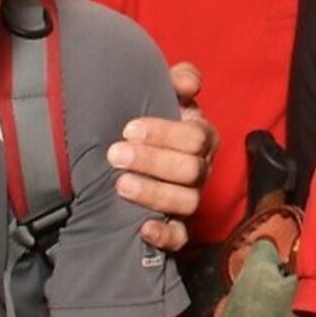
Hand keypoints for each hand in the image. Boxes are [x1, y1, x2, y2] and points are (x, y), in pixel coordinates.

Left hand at [108, 62, 214, 253]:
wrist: (126, 147)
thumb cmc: (147, 119)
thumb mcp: (161, 93)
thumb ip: (177, 79)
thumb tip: (188, 83)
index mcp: (201, 136)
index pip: (195, 136)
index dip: (164, 133)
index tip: (129, 128)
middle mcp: (200, 168)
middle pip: (191, 169)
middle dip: (152, 161)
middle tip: (115, 154)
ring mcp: (190, 197)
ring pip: (187, 201)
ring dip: (154, 193)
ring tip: (120, 185)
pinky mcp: (177, 224)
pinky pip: (181, 237)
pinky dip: (165, 235)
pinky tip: (143, 228)